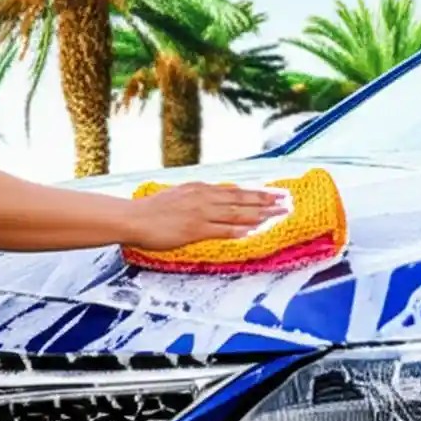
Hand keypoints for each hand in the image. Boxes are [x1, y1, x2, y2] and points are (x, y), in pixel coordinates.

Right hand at [119, 183, 285, 250]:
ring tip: (281, 214)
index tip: (276, 192)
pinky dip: (241, 230)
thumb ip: (201, 197)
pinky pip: (223, 230)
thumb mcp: (180, 195)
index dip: (258, 191)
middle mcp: (205, 197)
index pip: (236, 190)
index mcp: (201, 189)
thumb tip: (218, 200)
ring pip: (238, 213)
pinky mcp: (195, 229)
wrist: (132, 217)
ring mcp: (201, 213)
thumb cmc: (153, 210)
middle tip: (288, 200)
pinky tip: (257, 231)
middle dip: (267, 200)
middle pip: (243, 198)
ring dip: (262, 213)